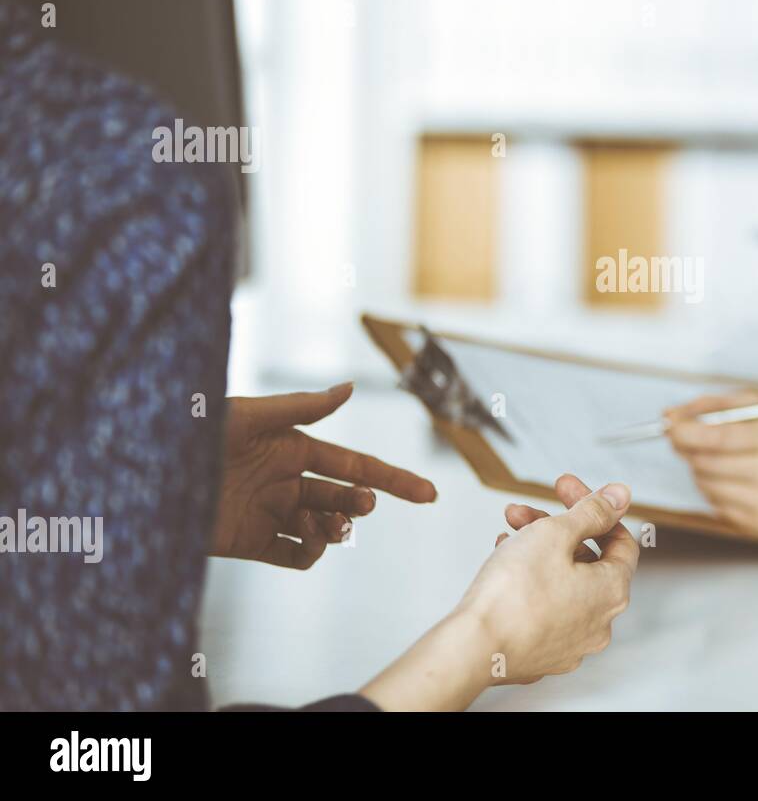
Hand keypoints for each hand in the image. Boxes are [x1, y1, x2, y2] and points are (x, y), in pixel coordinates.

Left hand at [212, 384, 436, 567]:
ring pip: (325, 527)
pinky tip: (305, 544)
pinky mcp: (251, 543)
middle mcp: (288, 480)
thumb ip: (303, 407)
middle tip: (360, 505)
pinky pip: (294, 554)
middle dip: (362, 503)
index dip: (394, 480)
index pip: (357, 465)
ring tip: (326, 527)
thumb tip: (349, 388)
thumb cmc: (194, 432)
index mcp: (294, 447)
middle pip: (345, 496)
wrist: (144, 477)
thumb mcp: (250, 415)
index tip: (428, 494)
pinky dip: (309, 553)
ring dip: (336, 529)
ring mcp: (271, 512)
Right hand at [360, 475, 637, 709]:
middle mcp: (599, 622)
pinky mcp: (543, 654)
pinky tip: (504, 563)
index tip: (566, 491)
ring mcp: (572, 643)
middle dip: (555, 527)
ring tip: (507, 534)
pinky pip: (545, 607)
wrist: (472, 648)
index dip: (595, 510)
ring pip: (563, 582)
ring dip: (539, 551)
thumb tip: (620, 496)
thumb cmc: (513, 594)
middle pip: (586, 560)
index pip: (621, 542)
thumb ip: (592, 511)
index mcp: (611, 591)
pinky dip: (530, 581)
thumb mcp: (556, 533)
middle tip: (524, 511)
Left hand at [666, 390, 757, 536]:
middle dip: (689, 449)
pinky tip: (735, 482)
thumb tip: (672, 416)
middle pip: (706, 464)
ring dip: (702, 470)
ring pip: (706, 486)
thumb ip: (719, 405)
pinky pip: (716, 505)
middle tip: (687, 439)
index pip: (718, 438)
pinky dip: (715, 490)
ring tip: (723, 461)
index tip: (669, 425)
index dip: (685, 432)